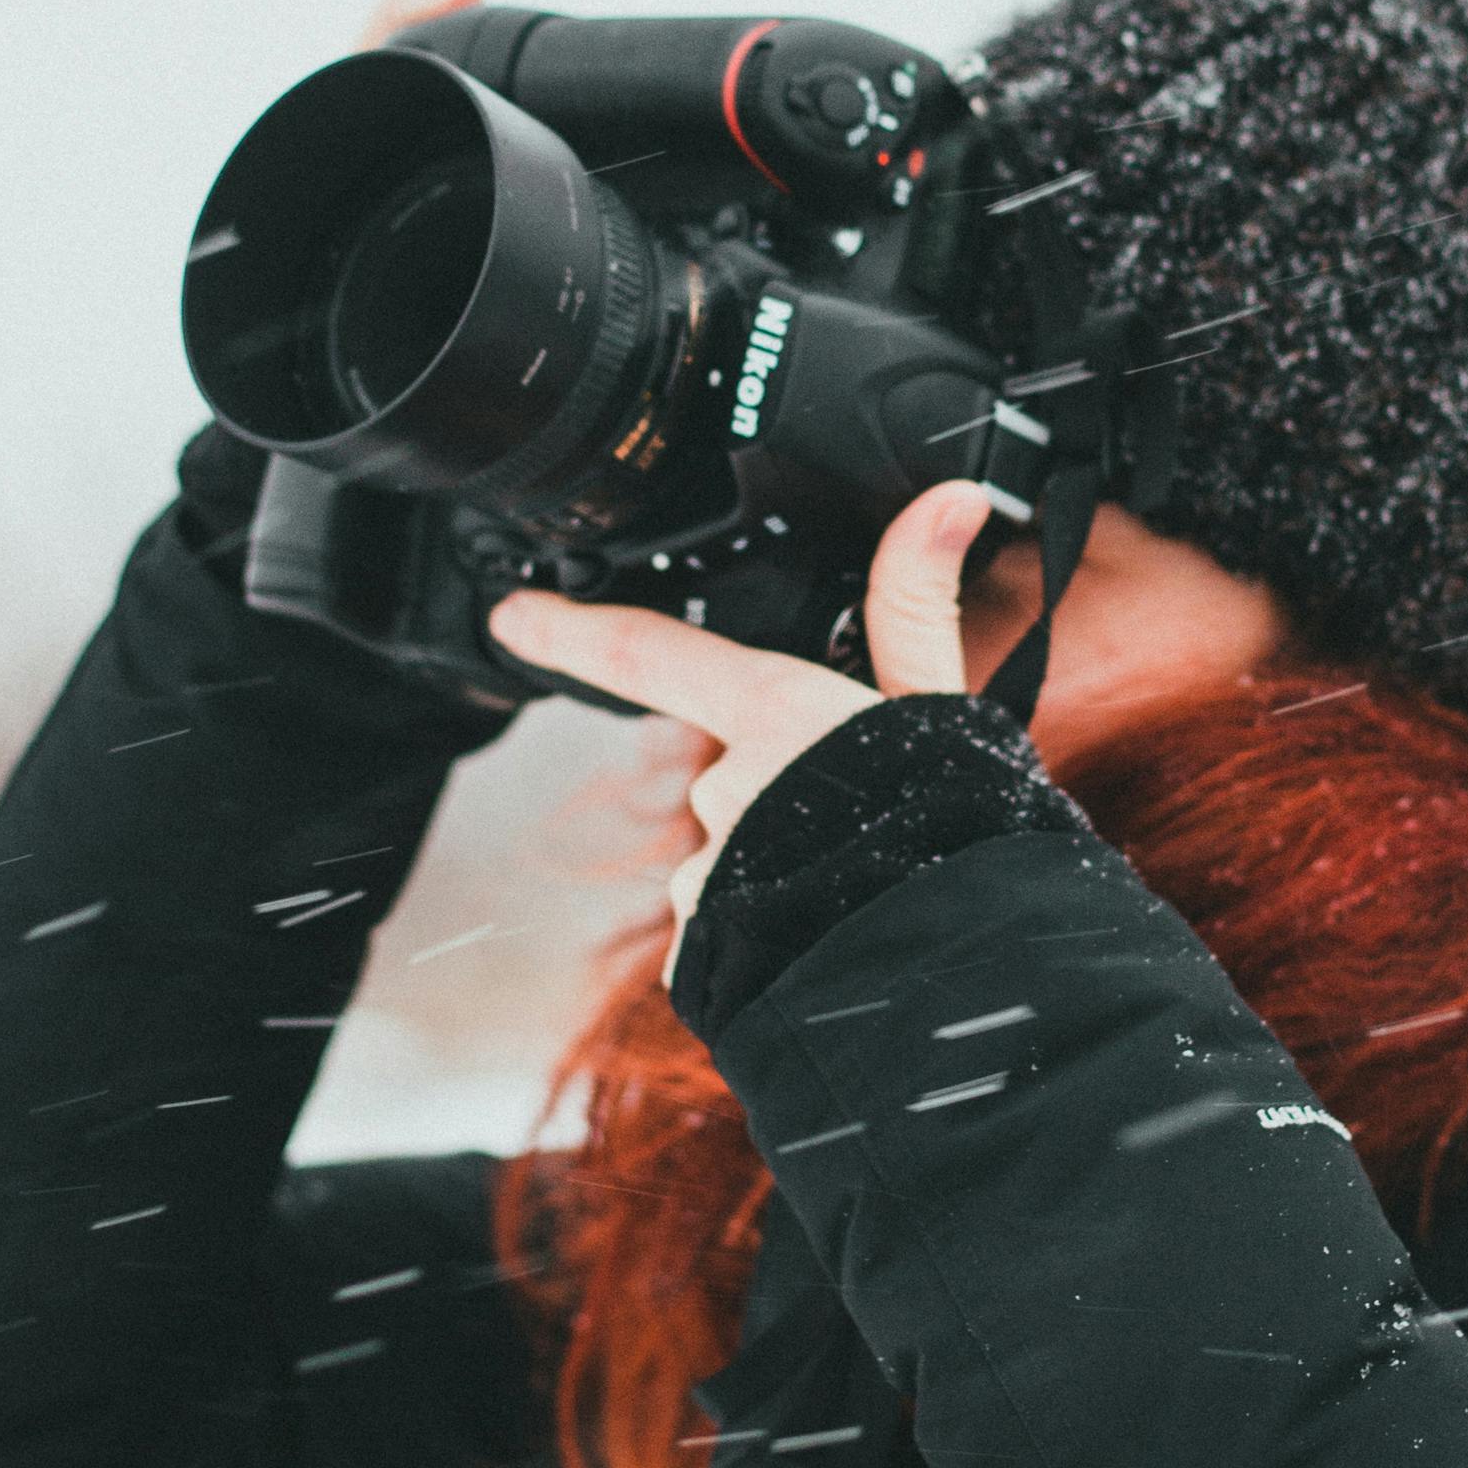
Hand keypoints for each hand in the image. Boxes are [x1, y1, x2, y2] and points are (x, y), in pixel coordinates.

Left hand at [489, 481, 995, 976]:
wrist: (951, 969)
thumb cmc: (953, 830)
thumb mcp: (940, 708)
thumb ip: (919, 604)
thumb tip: (948, 498)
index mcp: (772, 714)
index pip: (647, 655)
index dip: (570, 630)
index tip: (514, 616)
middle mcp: (724, 787)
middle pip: (730, 777)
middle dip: (781, 799)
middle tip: (861, 825)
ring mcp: (709, 874)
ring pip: (733, 859)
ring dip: (784, 869)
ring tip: (861, 886)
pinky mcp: (709, 949)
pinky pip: (731, 930)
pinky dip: (774, 930)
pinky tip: (830, 932)